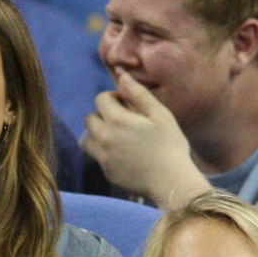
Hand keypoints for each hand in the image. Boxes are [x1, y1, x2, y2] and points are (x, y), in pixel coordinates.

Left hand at [82, 72, 208, 207]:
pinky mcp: (106, 171)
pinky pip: (96, 156)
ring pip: (87, 138)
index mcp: (117, 120)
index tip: (127, 105)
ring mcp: (103, 157)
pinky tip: (123, 153)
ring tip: (117, 136)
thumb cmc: (169, 144)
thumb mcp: (159, 114)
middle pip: (90, 118)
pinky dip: (104, 151)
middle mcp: (104, 138)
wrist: (170, 180)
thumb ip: (138, 94)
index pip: (100, 99)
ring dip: (98, 133)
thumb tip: (121, 76)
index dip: (113, 98)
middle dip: (103, 115)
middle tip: (123, 121)